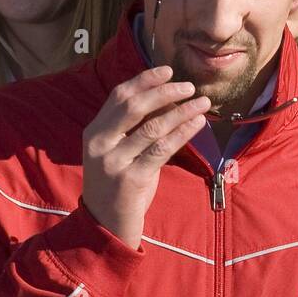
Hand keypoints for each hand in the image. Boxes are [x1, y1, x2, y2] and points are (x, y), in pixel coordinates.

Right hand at [82, 65, 209, 246]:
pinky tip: (198, 124)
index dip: (144, 80)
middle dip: (164, 92)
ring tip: (202, 102)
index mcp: (94, 132)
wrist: (106, 226)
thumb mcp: (119, 152)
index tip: (168, 70)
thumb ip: (136, 129)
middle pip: (135, 106)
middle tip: (189, 86)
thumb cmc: (118, 186)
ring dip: (181, 111)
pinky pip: (162, 149)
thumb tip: (169, 100)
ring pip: (153, 127)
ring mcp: (114, 161)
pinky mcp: (132, 178)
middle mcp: (100, 143)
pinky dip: (182, 132)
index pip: (119, 96)